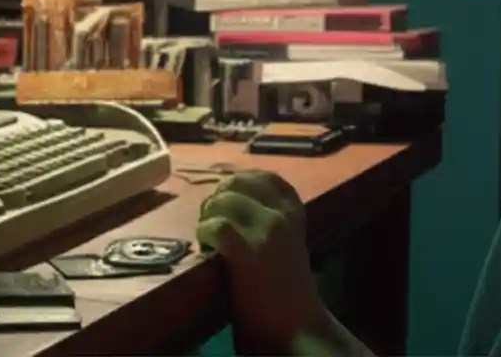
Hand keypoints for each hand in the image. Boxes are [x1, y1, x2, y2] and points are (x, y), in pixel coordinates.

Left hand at [196, 170, 327, 351]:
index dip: (238, 183)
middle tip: (212, 220)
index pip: (263, 176)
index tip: (229, 199)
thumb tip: (229, 196)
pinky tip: (207, 246)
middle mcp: (282, 214)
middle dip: (218, 198)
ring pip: (224, 200)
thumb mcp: (287, 240)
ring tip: (208, 236)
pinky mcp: (248, 252)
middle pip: (236, 183)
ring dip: (208, 215)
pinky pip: (217, 226)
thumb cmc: (285, 285)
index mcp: (294, 210)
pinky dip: (205, 232)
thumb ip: (268, 216)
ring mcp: (267, 231)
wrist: (295, 323)